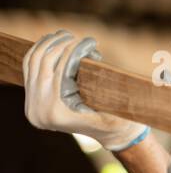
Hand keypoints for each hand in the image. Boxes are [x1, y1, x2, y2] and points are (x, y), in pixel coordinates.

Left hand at [22, 30, 148, 150]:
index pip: (58, 69)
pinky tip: (54, 43)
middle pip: (41, 64)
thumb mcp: (123, 105)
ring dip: (47, 45)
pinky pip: (30, 69)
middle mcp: (38, 111)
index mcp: (56, 112)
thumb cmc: (123, 121)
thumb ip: (122, 88)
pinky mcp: (32, 102)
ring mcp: (32, 107)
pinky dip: (40, 53)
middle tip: (75, 36)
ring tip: (65, 36)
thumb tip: (139, 67)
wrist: (113, 136)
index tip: (88, 40)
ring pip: (32, 63)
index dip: (73, 50)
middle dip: (58, 45)